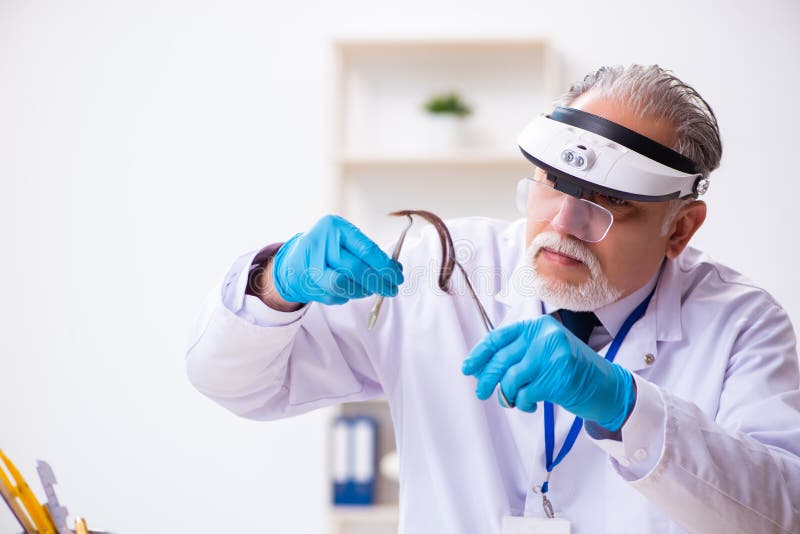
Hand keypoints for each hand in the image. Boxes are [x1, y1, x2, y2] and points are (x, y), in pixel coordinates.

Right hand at [271, 214, 403, 304]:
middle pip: (355, 269)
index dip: (385, 265)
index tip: (397, 275)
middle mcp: (320, 243)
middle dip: (378, 282)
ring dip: (364, 291)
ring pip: (344, 285)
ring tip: (374, 289)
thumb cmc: (328, 248)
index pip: (365, 249)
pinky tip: (352, 290)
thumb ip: (369, 252)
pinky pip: (335, 295)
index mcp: (334, 226)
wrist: (293, 260)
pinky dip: (348, 295)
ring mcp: (310, 265)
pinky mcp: (307, 284)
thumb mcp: (345, 240)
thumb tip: (396, 268)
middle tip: (392, 289)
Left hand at [461, 316, 635, 430]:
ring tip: (514, 400)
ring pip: (510, 379)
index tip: (468, 368)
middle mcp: (544, 336)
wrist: (606, 386)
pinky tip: (531, 404)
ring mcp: (551, 355)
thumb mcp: (544, 352)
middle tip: (481, 392)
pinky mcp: (555, 377)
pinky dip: (524, 403)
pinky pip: (525, 394)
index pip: (499, 337)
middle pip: (501, 359)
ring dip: (507, 395)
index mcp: (538, 326)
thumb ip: (518, 354)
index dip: (479, 354)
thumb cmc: (571, 370)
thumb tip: (480, 367)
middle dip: (487, 379)